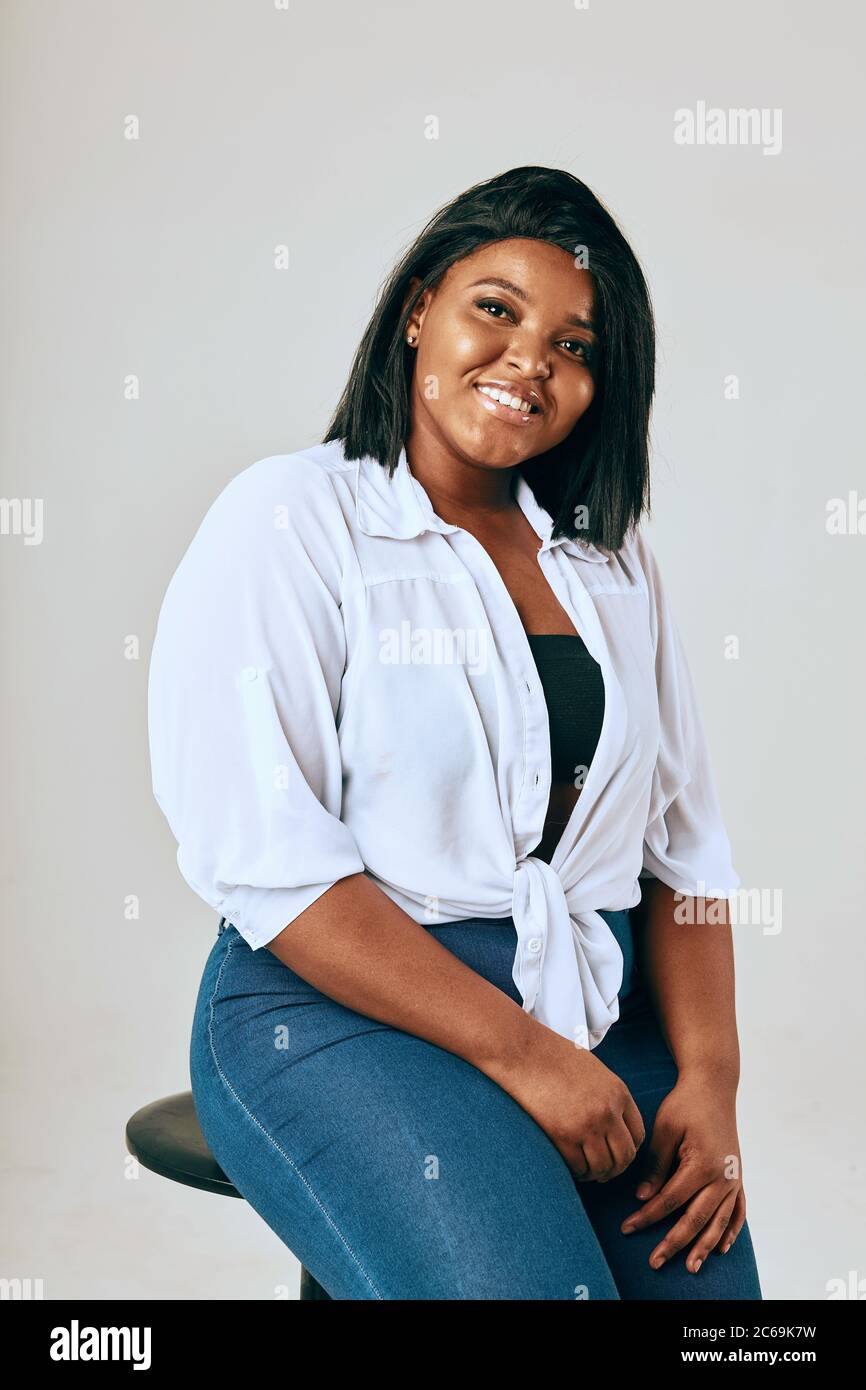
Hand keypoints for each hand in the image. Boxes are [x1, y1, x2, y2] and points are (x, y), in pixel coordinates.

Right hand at [492, 1022, 645, 1182]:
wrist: (524, 1052)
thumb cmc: (554, 1058)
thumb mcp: (594, 1071)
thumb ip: (609, 1097)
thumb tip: (616, 1125)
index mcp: (618, 1092)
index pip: (638, 1135)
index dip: (629, 1149)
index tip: (617, 1153)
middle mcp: (607, 1111)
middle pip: (625, 1156)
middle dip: (616, 1169)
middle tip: (604, 1172)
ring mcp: (586, 1125)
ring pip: (603, 1168)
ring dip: (596, 1174)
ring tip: (586, 1172)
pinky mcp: (563, 1135)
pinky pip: (578, 1167)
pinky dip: (577, 1173)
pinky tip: (572, 1167)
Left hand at [619, 1070, 746, 1274]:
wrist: (714, 1087)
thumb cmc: (685, 1104)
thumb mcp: (664, 1130)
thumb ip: (655, 1166)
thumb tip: (643, 1198)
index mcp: (702, 1164)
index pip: (670, 1200)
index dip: (648, 1217)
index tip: (628, 1228)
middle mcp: (722, 1176)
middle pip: (695, 1219)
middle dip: (673, 1243)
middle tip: (654, 1262)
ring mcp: (733, 1178)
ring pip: (718, 1222)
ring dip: (704, 1247)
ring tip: (690, 1267)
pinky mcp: (737, 1175)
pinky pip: (738, 1210)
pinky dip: (731, 1230)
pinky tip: (722, 1247)